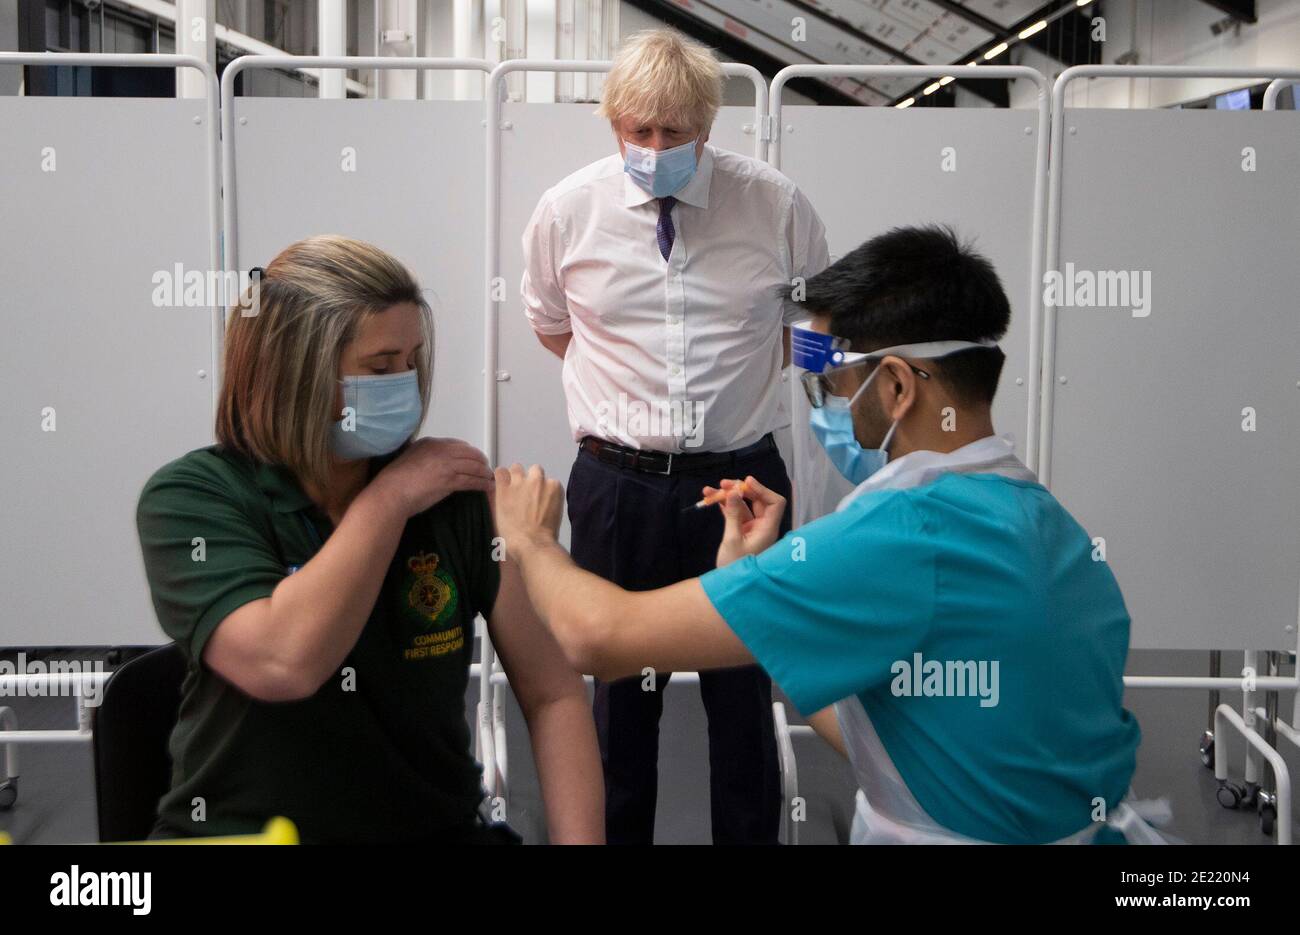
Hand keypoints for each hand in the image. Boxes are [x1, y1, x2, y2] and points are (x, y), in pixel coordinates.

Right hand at [367, 437, 494, 517]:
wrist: (391, 491)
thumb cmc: (396, 479)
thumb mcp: (411, 457)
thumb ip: (425, 455)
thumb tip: (434, 461)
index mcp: (431, 442)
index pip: (459, 444)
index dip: (470, 453)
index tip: (475, 460)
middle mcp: (441, 450)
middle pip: (471, 453)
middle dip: (482, 462)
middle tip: (486, 469)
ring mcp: (447, 464)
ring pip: (474, 467)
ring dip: (485, 473)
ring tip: (490, 479)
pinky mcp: (450, 480)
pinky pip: (472, 481)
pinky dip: (483, 484)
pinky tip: (487, 487)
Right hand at [492, 463, 564, 554]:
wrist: (534, 543)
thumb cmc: (513, 537)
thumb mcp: (498, 517)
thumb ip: (500, 500)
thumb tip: (505, 494)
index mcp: (503, 489)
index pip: (501, 471)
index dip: (506, 478)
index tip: (510, 486)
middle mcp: (518, 480)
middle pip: (518, 468)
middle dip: (522, 478)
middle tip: (527, 493)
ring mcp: (537, 481)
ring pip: (536, 471)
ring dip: (538, 480)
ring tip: (541, 497)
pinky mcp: (553, 485)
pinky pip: (553, 482)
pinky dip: (553, 490)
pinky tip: (552, 504)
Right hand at [711, 475, 785, 566]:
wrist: (728, 585)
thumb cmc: (733, 566)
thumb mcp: (732, 539)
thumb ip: (733, 514)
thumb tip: (733, 492)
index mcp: (768, 529)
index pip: (775, 503)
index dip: (763, 489)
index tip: (746, 482)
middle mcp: (762, 527)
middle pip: (758, 500)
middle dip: (741, 490)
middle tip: (724, 483)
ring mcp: (752, 528)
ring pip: (743, 505)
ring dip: (728, 496)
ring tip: (711, 489)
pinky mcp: (741, 531)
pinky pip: (735, 513)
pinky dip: (725, 505)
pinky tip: (712, 497)